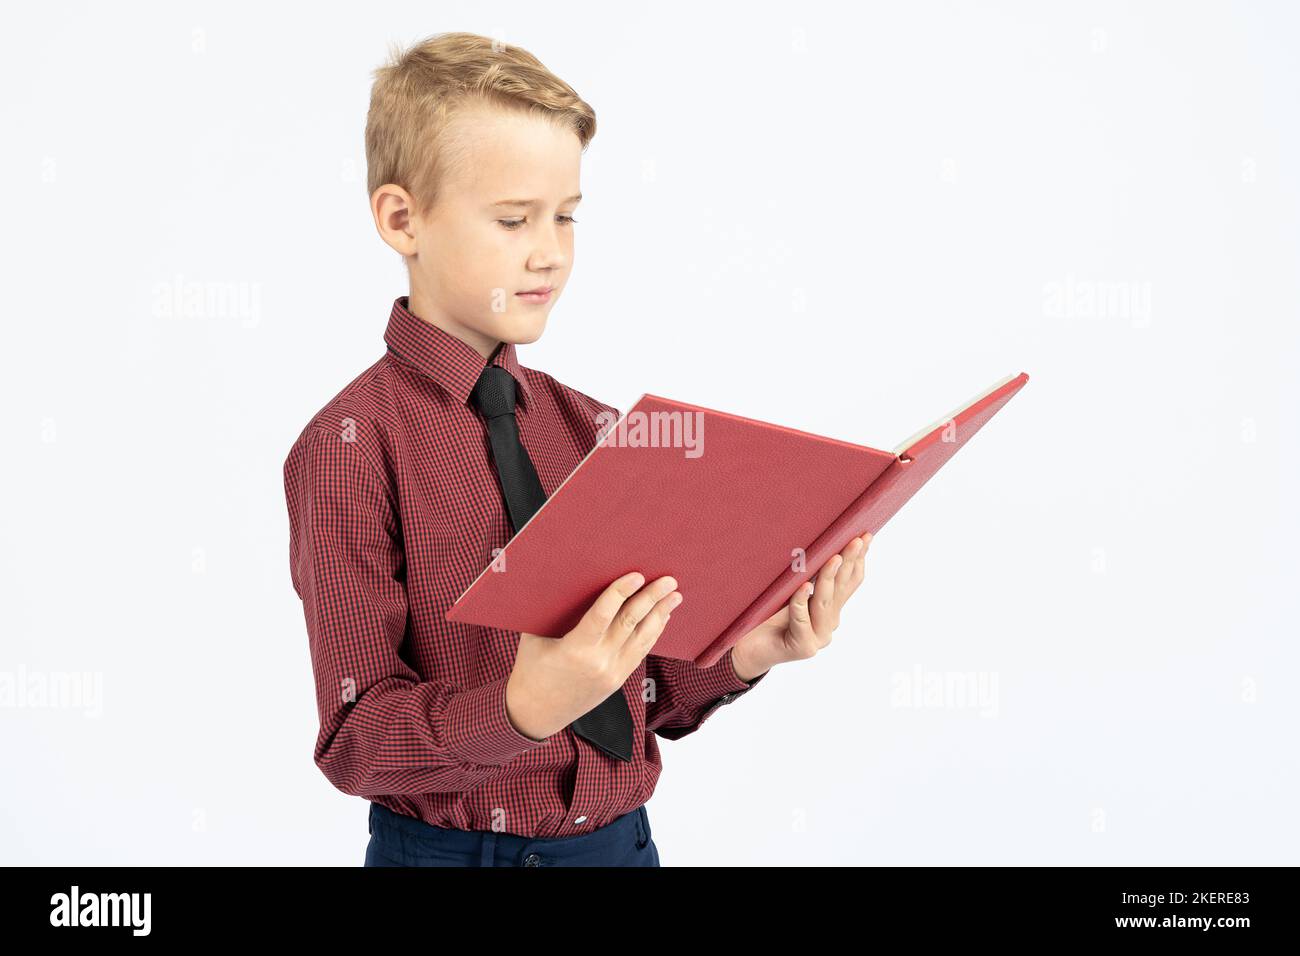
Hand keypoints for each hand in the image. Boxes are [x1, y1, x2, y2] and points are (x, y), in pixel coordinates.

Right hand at [506, 571, 681, 740]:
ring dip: (660, 614)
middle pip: (631, 623)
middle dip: (651, 599)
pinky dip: (654, 633)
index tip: (636, 576)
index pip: (603, 615)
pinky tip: (662, 618)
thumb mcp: (534, 637)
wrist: (537, 713)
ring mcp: (612, 673)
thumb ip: (552, 611)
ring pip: (643, 638)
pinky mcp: (619, 680)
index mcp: (575, 650)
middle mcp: (599, 662)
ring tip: (674, 595)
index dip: (620, 593)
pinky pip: (641, 652)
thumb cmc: (531, 670)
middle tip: (668, 580)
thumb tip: (562, 578)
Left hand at [731, 532, 873, 680]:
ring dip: (829, 577)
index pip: (850, 582)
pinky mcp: (803, 647)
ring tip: (835, 557)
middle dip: (849, 561)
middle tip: (857, 540)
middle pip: (840, 589)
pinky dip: (801, 601)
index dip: (859, 560)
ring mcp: (818, 637)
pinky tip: (804, 586)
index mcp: (830, 609)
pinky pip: (801, 618)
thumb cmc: (765, 615)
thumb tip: (814, 541)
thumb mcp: (789, 590)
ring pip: (824, 602)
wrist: (746, 647)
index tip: (866, 536)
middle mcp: (828, 624)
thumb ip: (805, 576)